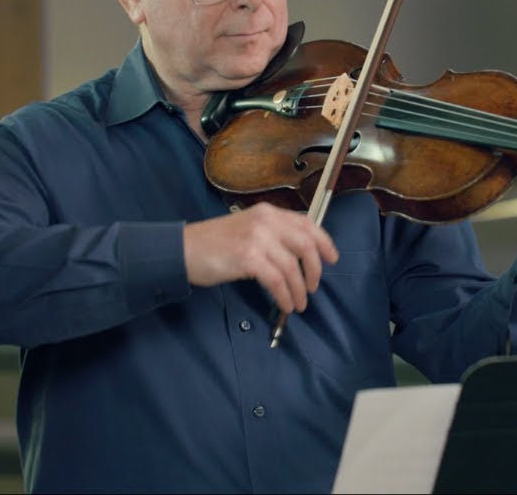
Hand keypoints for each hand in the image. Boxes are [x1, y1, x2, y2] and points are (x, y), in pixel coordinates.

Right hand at [182, 202, 338, 313]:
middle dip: (315, 270)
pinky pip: (277, 281)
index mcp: (268, 213)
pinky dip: (285, 296)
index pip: (307, 223)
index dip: (324, 242)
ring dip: (299, 290)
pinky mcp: (248, 258)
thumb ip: (273, 235)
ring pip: (292, 267)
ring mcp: (257, 238)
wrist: (184, 250)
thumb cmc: (215, 243)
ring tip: (298, 303)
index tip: (332, 258)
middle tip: (313, 286)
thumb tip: (300, 256)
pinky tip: (285, 304)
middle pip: (306, 245)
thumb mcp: (248, 229)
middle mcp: (266, 221)